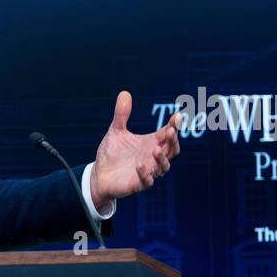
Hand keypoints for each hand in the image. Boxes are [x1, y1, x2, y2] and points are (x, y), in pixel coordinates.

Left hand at [89, 90, 180, 209]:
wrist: (99, 174)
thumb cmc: (112, 153)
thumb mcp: (116, 131)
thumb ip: (122, 114)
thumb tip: (124, 93)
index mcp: (151, 143)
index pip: (168, 133)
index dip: (174, 125)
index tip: (177, 116)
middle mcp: (153, 157)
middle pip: (172, 150)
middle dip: (173, 141)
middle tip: (170, 131)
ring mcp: (148, 171)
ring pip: (164, 167)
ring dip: (162, 158)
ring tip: (156, 149)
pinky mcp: (138, 184)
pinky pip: (147, 181)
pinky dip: (145, 174)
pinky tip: (139, 166)